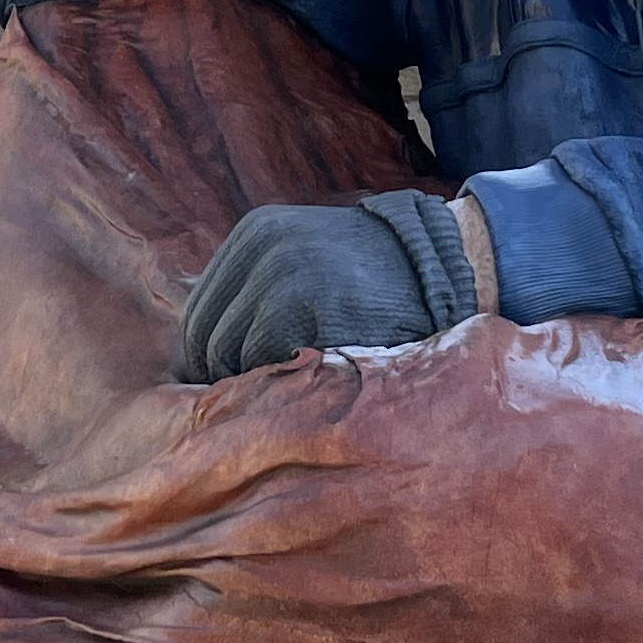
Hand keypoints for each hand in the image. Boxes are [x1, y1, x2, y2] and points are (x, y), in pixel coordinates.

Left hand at [176, 194, 480, 382]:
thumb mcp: (306, 261)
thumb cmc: (376, 284)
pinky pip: (263, 363)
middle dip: (221, 376)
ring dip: (249, 384)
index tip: (227, 391)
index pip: (197, 314)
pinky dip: (276, 385)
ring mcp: (281, 276)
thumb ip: (255, 293)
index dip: (206, 359)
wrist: (447, 267)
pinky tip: (305, 392)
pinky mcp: (305, 307)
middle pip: (203, 337)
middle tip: (251, 409)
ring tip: (284, 399)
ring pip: (229, 355)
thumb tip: (195, 355)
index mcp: (255, 234)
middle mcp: (260, 248)